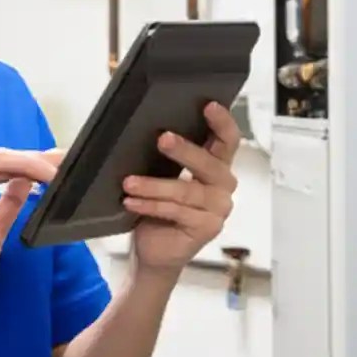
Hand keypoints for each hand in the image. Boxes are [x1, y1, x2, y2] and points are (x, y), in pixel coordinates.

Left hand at [122, 102, 240, 274]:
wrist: (154, 251)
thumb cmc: (158, 207)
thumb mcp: (160, 176)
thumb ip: (165, 156)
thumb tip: (144, 129)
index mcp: (216, 166)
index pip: (228, 140)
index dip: (221, 122)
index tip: (208, 105)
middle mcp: (223, 186)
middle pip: (209, 164)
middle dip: (184, 150)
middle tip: (162, 138)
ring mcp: (218, 209)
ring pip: (186, 191)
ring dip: (153, 185)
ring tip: (129, 182)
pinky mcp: (207, 228)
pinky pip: (176, 211)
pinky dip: (150, 205)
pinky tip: (131, 201)